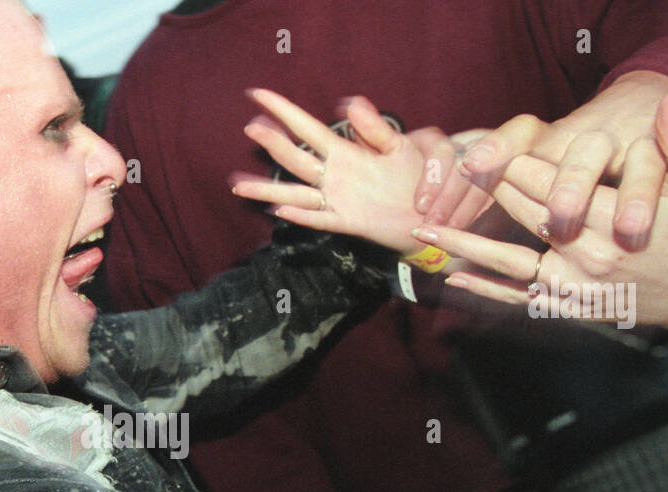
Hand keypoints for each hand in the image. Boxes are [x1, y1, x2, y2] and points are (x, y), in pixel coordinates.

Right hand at [230, 90, 431, 253]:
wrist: (429, 213)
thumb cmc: (416, 178)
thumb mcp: (398, 146)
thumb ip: (375, 128)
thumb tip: (350, 103)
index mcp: (344, 152)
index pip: (306, 128)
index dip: (283, 111)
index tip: (257, 95)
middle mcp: (334, 175)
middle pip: (296, 157)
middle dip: (273, 142)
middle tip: (251, 126)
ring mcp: (338, 199)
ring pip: (295, 192)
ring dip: (267, 187)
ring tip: (238, 183)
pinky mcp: (348, 221)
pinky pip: (320, 218)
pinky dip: (300, 215)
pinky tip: (278, 209)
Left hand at [417, 92, 667, 328]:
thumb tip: (664, 104)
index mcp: (609, 221)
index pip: (549, 184)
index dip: (512, 165)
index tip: (483, 153)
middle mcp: (582, 256)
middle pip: (522, 214)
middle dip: (485, 192)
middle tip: (448, 175)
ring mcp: (571, 288)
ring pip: (506, 261)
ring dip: (462, 244)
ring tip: (425, 231)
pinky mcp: (567, 311)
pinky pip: (516, 300)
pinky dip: (483, 291)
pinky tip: (453, 280)